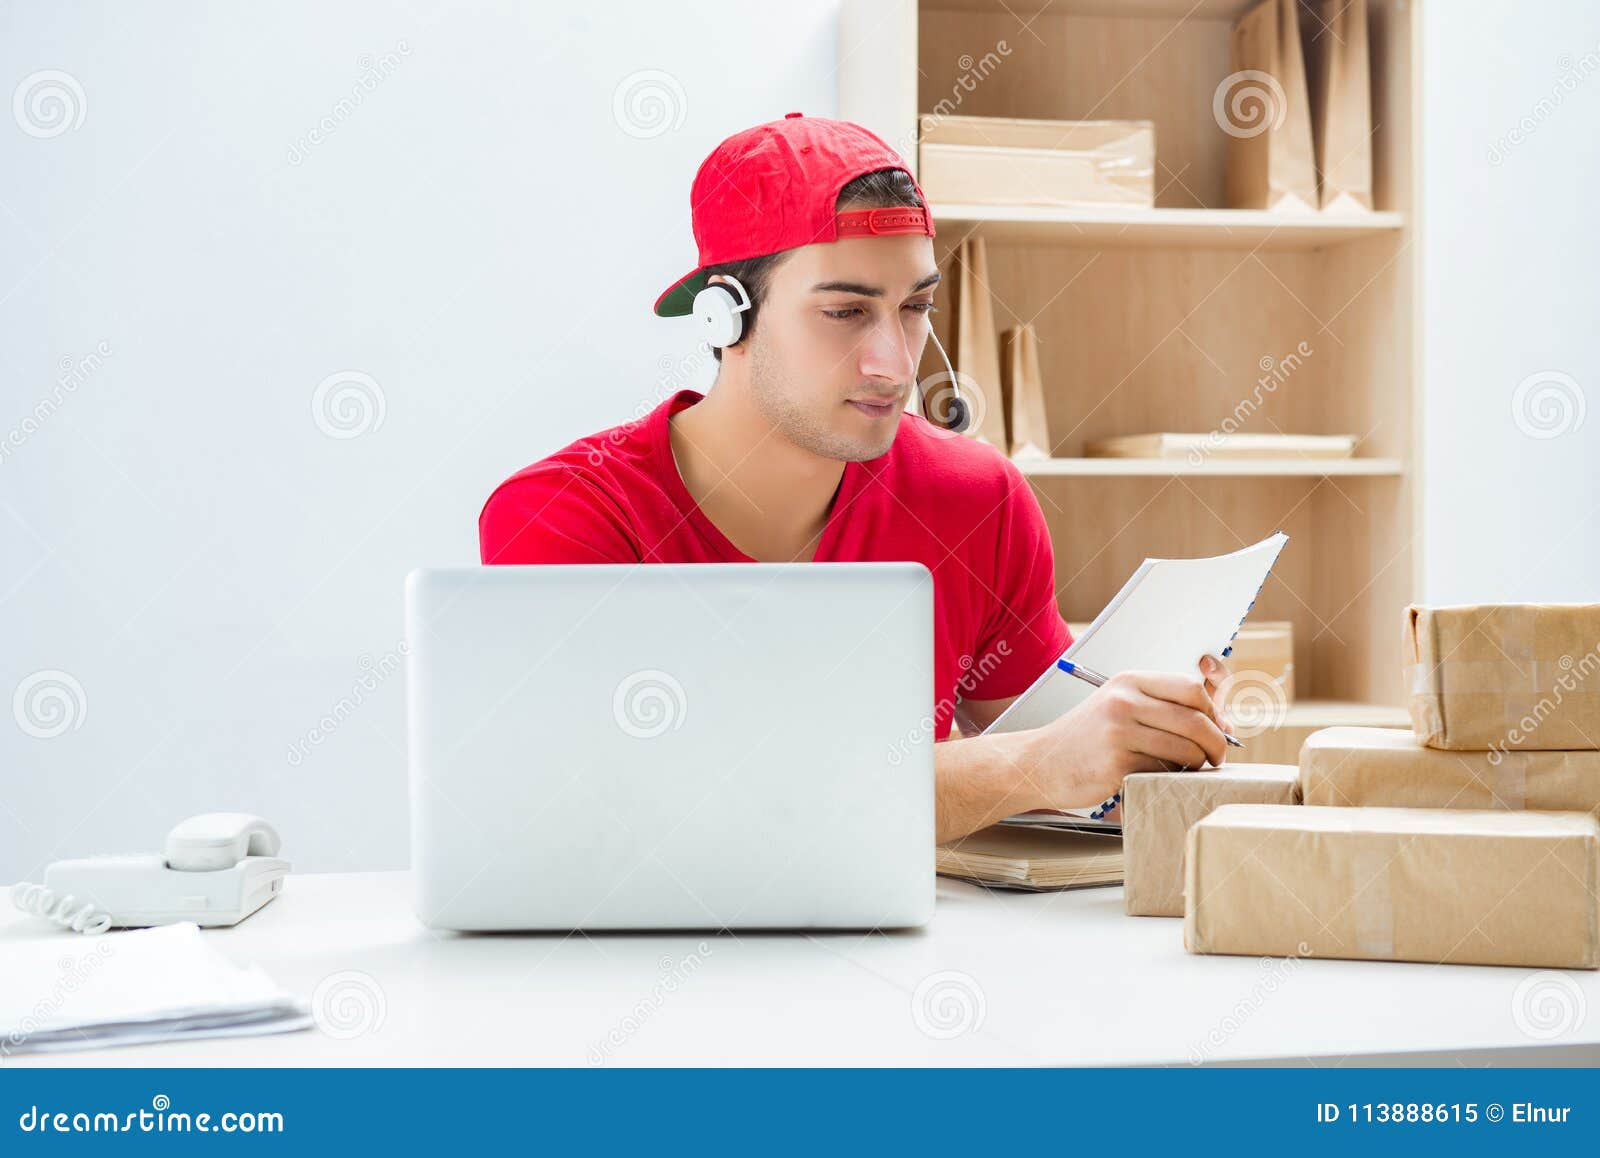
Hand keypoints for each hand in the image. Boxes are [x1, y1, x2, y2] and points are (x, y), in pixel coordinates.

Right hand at [1018, 665, 1233, 812]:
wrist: (1040, 763)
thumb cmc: (1086, 738)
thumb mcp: (1120, 706)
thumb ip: (1163, 707)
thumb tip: (1223, 722)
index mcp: (1129, 681)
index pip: (1191, 688)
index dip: (1213, 711)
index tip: (1218, 728)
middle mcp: (1124, 701)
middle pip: (1196, 719)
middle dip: (1216, 743)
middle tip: (1216, 757)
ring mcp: (1119, 732)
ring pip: (1186, 749)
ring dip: (1197, 764)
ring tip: (1188, 769)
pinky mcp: (1117, 764)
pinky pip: (1165, 770)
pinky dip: (1172, 777)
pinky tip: (1160, 777)